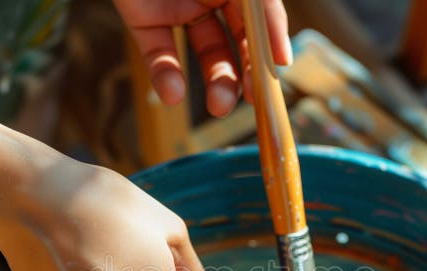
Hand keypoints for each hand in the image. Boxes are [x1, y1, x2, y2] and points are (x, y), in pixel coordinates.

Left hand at [113, 0, 291, 116]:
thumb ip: (258, 7)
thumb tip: (281, 52)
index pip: (261, 20)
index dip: (269, 47)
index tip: (274, 77)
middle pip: (238, 41)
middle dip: (247, 72)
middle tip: (252, 100)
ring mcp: (179, 8)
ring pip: (205, 53)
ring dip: (217, 82)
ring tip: (219, 105)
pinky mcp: (145, 20)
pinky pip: (159, 53)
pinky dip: (166, 76)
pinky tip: (174, 94)